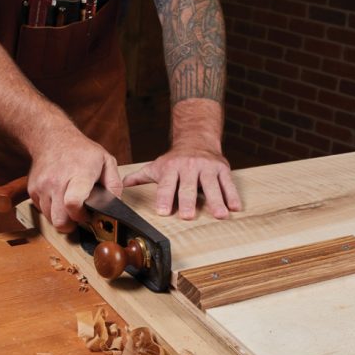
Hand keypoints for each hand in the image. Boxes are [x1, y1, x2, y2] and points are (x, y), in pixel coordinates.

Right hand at [27, 129, 122, 232]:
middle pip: (60, 220)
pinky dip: (52, 210)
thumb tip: (115, 205)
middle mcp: (56, 182)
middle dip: (71, 224)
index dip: (81, 216)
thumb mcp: (106, 160)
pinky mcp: (33, 190)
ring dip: (62, 217)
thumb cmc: (81, 151)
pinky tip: (60, 198)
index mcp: (78, 175)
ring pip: (50, 219)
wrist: (51, 138)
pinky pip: (42, 211)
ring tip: (70, 204)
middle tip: (79, 214)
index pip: (73, 203)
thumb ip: (114, 185)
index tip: (88, 213)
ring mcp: (42, 186)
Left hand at [123, 146, 241, 219]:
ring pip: (212, 186)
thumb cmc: (175, 159)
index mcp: (171, 168)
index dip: (164, 198)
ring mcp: (207, 167)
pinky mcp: (222, 168)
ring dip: (216, 201)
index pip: (167, 185)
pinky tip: (235, 208)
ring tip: (220, 215)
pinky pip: (228, 183)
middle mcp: (189, 166)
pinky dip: (233, 196)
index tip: (163, 212)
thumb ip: (140, 177)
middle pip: (188, 187)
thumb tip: (119, 188)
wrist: (196, 138)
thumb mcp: (157, 165)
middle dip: (188, 201)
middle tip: (188, 216)